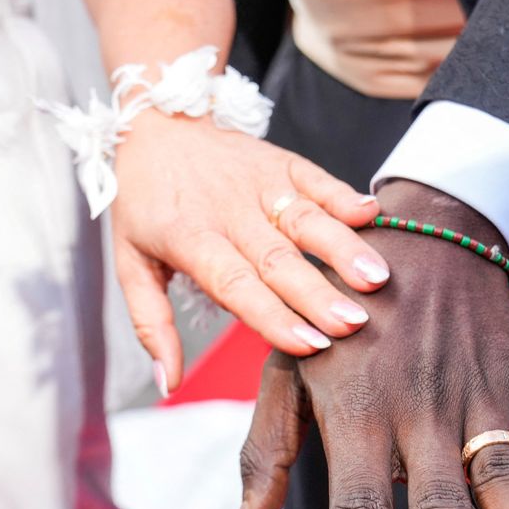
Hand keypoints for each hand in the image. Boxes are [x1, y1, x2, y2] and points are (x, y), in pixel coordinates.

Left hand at [111, 111, 389, 391]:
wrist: (153, 124)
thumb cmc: (145, 204)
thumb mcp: (130, 263)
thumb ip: (151, 324)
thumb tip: (169, 384)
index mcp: (189, 238)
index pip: (235, 283)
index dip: (272, 315)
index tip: (309, 345)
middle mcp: (228, 211)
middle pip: (277, 258)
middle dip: (318, 293)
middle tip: (354, 324)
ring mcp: (258, 183)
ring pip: (304, 218)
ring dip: (343, 248)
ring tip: (377, 278)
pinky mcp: (281, 162)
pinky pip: (316, 178)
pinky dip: (344, 194)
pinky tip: (372, 213)